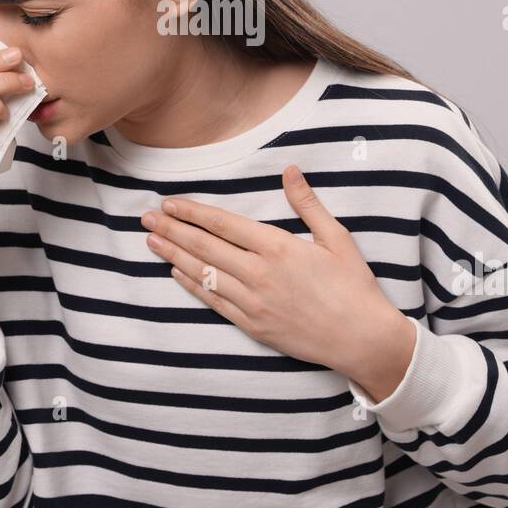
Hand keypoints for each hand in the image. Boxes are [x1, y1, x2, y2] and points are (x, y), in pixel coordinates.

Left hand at [140, 163, 416, 401]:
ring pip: (203, 274)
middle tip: (146, 216)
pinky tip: (176, 274)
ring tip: (151, 240)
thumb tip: (289, 170)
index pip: (224, 224)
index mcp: (278, 248)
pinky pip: (214, 302)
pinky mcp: (253, 326)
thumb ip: (307, 203)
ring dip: (174, 255)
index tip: (170, 203)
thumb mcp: (336, 238)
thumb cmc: (353, 286)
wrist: (362, 338)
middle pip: (205, 247)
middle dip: (173, 229)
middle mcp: (259, 274)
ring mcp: (253, 303)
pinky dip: (192, 286)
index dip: (193, 212)